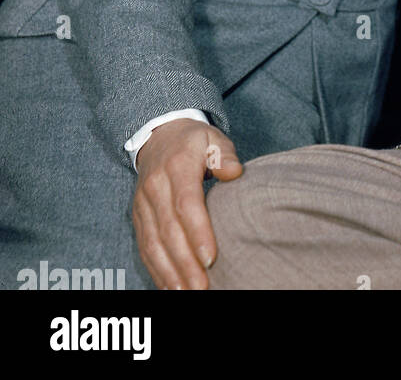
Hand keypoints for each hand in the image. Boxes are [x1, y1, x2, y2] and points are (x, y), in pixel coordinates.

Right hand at [133, 119, 241, 289]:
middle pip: (168, 230)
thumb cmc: (194, 142)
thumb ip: (224, 155)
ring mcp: (142, 204)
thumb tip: (234, 172)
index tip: (211, 257)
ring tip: (187, 292)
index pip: (186, 203)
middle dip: (185, 262)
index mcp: (177, 166)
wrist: (159, 137)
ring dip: (169, 272)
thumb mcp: (213, 138)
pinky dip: (156, 270)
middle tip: (202, 286)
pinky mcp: (138, 218)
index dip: (198, 232)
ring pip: (153, 244)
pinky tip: (171, 287)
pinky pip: (144, 247)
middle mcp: (155, 187)